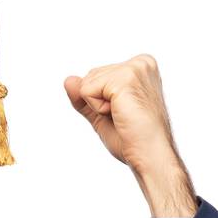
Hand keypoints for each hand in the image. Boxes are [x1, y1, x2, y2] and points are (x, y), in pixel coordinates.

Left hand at [65, 55, 195, 216]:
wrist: (149, 155)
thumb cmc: (132, 138)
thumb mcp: (102, 113)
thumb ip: (84, 96)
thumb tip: (68, 80)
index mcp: (140, 67)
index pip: (97, 76)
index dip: (100, 101)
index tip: (124, 113)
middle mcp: (140, 62)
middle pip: (90, 76)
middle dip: (97, 102)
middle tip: (123, 116)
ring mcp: (134, 68)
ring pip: (87, 83)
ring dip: (97, 106)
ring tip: (123, 115)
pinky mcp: (125, 77)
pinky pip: (87, 90)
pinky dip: (97, 109)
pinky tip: (119, 114)